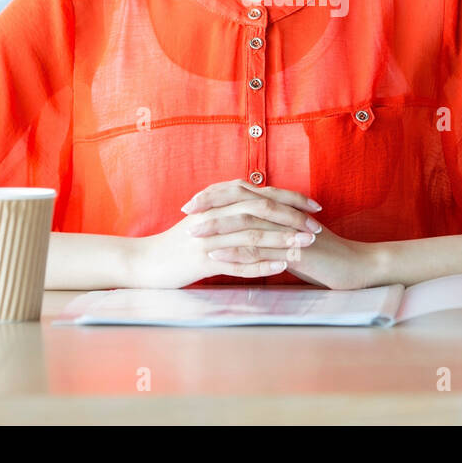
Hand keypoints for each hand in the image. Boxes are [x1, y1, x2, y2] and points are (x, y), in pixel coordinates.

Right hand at [131, 179, 321, 287]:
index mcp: (218, 202)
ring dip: (282, 239)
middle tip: (317, 228)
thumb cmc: (177, 244)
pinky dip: (262, 264)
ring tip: (307, 246)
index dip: (291, 199)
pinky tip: (282, 268)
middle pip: (261, 210)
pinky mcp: (202, 261)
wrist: (144, 261)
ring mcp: (209, 237)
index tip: (315, 207)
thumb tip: (261, 207)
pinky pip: (237, 261)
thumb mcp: (205, 220)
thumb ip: (230, 210)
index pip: (262, 195)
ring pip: (252, 234)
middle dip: (292, 218)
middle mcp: (216, 215)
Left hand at [198, 183, 378, 290]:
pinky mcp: (296, 250)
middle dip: (211, 205)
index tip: (191, 202)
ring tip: (192, 233)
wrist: (357, 267)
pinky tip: (217, 257)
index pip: (243, 194)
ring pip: (248, 224)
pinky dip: (236, 253)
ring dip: (218, 228)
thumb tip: (246, 232)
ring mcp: (290, 231)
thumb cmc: (325, 257)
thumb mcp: (294, 240)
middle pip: (241, 202)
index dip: (216, 195)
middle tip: (185, 211)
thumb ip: (272, 232)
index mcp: (281, 210)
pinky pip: (263, 250)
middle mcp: (283, 215)